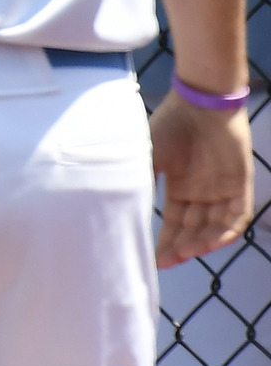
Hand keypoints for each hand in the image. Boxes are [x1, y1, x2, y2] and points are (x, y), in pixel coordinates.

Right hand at [153, 93, 255, 266]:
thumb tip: (124, 211)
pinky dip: (226, 231)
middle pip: (195, 229)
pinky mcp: (240, 185)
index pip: (175, 223)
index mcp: (180, 187)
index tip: (155, 260)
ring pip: (216, 227)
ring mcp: (222, 190)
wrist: (199, 104)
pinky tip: (212, 242)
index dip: (167, 242)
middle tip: (169, 261)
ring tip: (187, 253)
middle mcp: (201, 193)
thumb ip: (142, 184)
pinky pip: (237, 215)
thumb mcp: (147, 158)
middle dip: (183, 247)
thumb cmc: (169, 127)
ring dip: (203, 242)